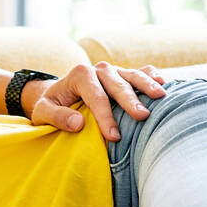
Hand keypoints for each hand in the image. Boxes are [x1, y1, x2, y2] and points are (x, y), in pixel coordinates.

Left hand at [26, 62, 167, 141]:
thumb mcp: (43, 112)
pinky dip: (152, 75)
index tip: (114, 137)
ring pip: (133, 75)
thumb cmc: (52, 104)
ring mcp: (114, 70)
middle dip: (130, 101)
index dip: (105, 117)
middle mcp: (99, 69)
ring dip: (147, 85)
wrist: (57, 92)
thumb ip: (56, 117)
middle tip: (143, 117)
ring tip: (162, 96)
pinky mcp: (124, 74)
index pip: (95, 97)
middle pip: (117, 85)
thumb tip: (77, 123)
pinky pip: (140, 71)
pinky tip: (164, 82)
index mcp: (79, 74)